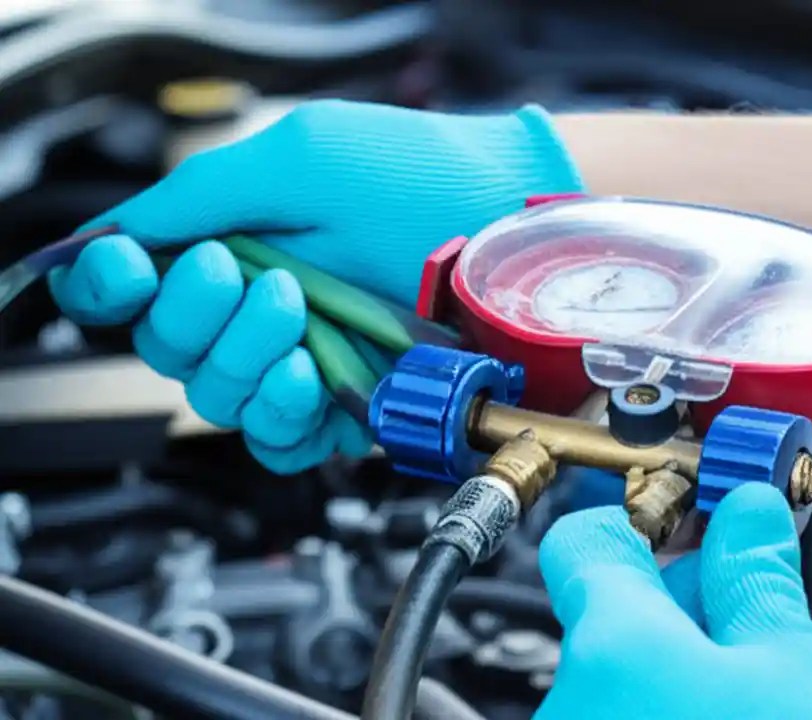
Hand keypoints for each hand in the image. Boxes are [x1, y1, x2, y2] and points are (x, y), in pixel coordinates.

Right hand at [48, 100, 582, 471]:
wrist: (510, 231)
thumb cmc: (424, 181)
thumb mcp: (302, 161)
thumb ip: (202, 194)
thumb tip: (122, 234)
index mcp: (233, 242)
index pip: (134, 285)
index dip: (113, 286)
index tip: (134, 269)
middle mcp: (258, 307)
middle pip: (167, 349)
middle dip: (197, 316)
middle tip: (254, 274)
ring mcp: (303, 360)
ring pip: (217, 399)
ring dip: (243, 361)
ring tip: (296, 313)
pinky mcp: (349, 407)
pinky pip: (279, 442)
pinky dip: (281, 418)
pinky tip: (309, 380)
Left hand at [536, 482, 811, 719]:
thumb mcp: (794, 672)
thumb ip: (763, 584)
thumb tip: (747, 514)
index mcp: (611, 643)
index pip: (593, 537)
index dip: (656, 516)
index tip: (711, 516)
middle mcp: (576, 699)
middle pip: (640, 617)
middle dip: (720, 608)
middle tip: (793, 622)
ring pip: (663, 682)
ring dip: (738, 672)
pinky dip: (724, 714)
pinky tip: (811, 718)